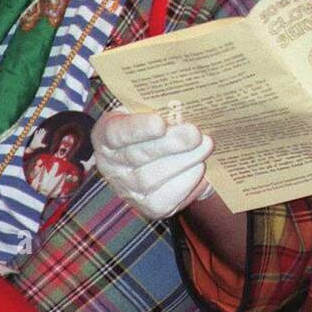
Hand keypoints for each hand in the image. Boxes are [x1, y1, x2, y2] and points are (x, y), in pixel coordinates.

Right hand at [92, 108, 214, 219]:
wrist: (158, 155)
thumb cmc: (154, 124)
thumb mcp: (149, 108)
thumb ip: (160, 105)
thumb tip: (183, 104)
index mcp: (106, 134)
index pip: (116, 133)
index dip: (138, 129)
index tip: (160, 122)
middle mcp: (111, 165)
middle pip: (138, 156)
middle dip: (171, 144)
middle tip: (195, 133)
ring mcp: (129, 190)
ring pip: (153, 179)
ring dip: (184, 162)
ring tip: (205, 146)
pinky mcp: (150, 207)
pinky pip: (168, 197)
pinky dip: (187, 181)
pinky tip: (199, 166)